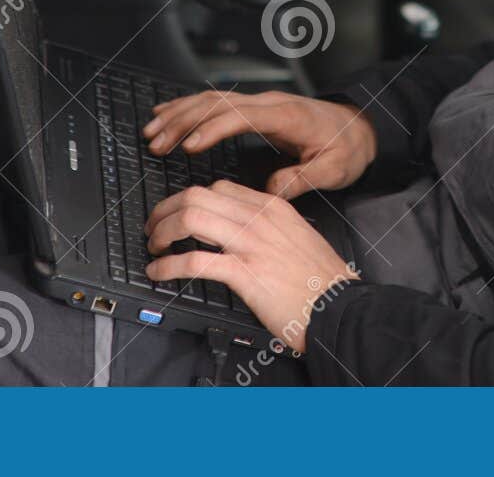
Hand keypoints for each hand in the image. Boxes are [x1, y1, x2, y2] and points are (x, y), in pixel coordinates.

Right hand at [142, 89, 376, 198]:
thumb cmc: (347, 148)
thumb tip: (271, 188)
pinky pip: (215, 101)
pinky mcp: (255, 107)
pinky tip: (167, 113)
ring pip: (211, 99)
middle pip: (217, 104)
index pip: (240, 116)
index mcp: (286, 116)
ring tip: (152, 131)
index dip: (211, 129)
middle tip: (156, 143)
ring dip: (179, 113)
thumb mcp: (333, 168)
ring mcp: (260, 102)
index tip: (187, 147)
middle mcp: (268, 103)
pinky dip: (187, 107)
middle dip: (182, 121)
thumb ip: (303, 178)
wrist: (360, 127)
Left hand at [144, 181, 357, 353]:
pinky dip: (168, 266)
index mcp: (272, 207)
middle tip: (154, 228)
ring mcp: (251, 244)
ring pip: (190, 219)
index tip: (176, 213)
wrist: (339, 306)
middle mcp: (259, 219)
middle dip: (166, 211)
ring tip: (154, 247)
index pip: (217, 188)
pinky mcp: (245, 273)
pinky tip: (159, 272)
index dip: (187, 199)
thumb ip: (267, 228)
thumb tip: (235, 231)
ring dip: (162, 233)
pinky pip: (194, 260)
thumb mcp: (297, 237)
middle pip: (197, 196)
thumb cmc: (322, 280)